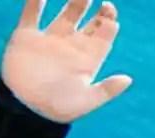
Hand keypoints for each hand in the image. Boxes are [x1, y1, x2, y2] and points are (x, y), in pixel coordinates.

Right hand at [1, 0, 132, 123]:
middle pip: (89, 22)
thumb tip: (128, 79)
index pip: (103, 36)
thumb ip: (106, 90)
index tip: (111, 13)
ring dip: (75, 2)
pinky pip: (32, 14)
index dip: (109, 22)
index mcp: (87, 60)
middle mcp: (71, 47)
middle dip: (97, 10)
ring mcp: (49, 40)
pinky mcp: (26, 37)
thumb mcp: (86, 101)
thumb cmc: (58, 109)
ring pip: (66, 15)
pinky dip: (36, 2)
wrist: (25, 110)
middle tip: (105, 1)